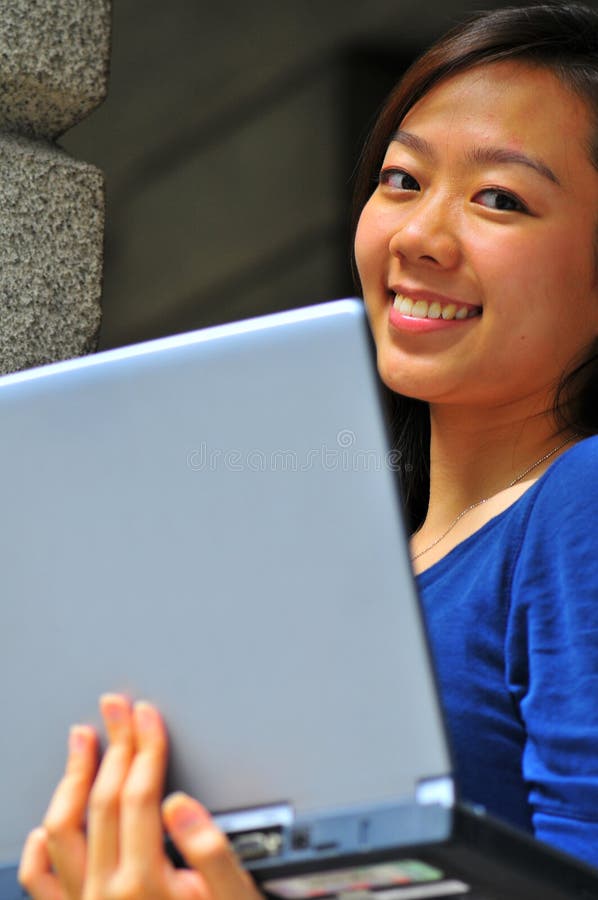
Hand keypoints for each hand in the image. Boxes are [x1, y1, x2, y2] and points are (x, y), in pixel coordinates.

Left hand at [18, 694, 262, 899]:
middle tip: (117, 708)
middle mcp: (104, 896)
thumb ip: (212, 853)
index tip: (147, 715)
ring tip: (81, 740)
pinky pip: (41, 885)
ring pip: (62, 830)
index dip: (145, 747)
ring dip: (71, 778)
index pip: (139, 793)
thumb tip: (180, 803)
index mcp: (144, 884)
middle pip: (103, 799)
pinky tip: (45, 825)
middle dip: (114, 745)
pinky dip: (40, 848)